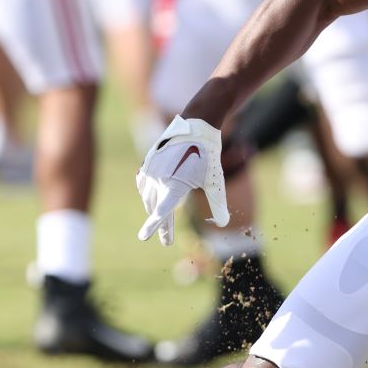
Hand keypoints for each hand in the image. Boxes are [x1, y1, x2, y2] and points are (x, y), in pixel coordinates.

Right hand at [135, 116, 227, 245]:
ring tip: (160, 219)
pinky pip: (143, 183)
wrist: (196, 126)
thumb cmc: (208, 154)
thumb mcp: (215, 181)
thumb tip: (225, 224)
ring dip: (153, 209)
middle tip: (167, 241)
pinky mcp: (148, 162)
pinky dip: (147, 193)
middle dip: (162, 226)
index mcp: (174, 185)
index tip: (143, 237)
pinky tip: (150, 197)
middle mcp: (159, 179)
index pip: (162, 212)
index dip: (153, 226)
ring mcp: (151, 170)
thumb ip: (218, 204)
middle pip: (156, 209)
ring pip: (148, 197)